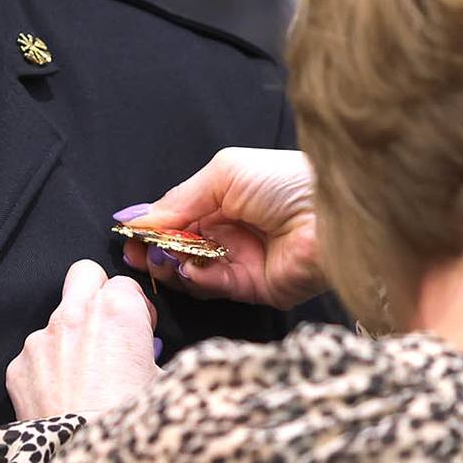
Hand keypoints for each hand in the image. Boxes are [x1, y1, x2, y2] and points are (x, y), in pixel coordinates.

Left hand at [6, 260, 159, 418]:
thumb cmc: (134, 426)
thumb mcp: (164, 384)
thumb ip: (154, 354)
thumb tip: (150, 350)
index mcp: (117, 310)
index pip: (126, 284)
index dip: (137, 310)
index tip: (141, 334)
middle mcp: (74, 314)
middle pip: (85, 274)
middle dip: (97, 293)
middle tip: (109, 328)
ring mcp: (40, 339)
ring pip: (57, 319)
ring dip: (71, 338)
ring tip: (87, 380)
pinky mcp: (18, 366)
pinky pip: (35, 355)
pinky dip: (48, 370)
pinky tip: (64, 398)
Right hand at [114, 147, 324, 308]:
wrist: (333, 213)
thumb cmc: (286, 181)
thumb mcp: (225, 174)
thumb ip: (180, 199)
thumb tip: (140, 217)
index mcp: (224, 200)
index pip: (177, 217)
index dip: (152, 226)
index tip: (128, 233)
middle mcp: (230, 231)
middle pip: (179, 247)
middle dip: (155, 249)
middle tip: (137, 251)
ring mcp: (241, 261)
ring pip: (192, 271)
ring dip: (172, 265)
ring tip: (163, 256)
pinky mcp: (253, 287)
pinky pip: (215, 287)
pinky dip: (197, 279)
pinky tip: (190, 267)